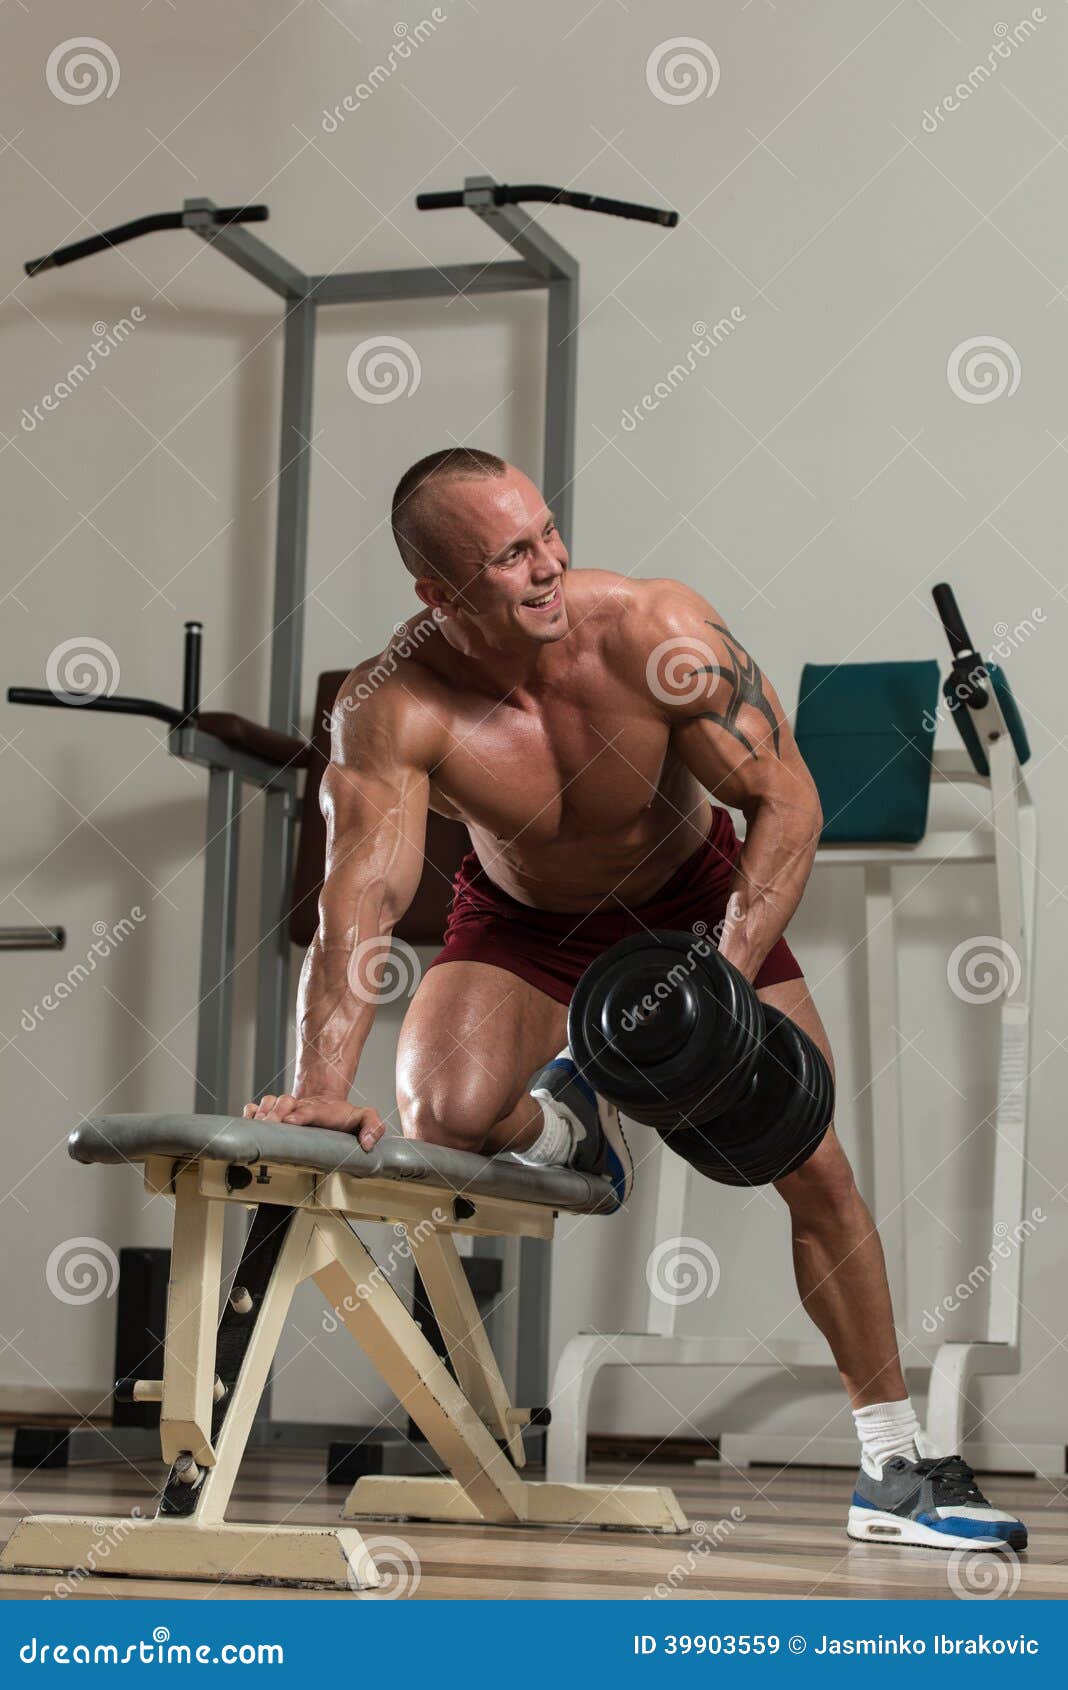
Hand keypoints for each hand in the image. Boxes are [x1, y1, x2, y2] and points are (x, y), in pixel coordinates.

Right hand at [242, 1093, 386, 1149]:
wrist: (325, 1105)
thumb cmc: (342, 1117)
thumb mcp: (365, 1118)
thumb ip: (372, 1126)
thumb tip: (367, 1143)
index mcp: (323, 1111)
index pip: (311, 1111)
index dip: (300, 1116)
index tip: (290, 1122)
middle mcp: (301, 1107)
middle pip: (285, 1103)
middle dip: (276, 1115)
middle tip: (271, 1127)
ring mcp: (285, 1107)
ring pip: (269, 1103)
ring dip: (262, 1114)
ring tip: (260, 1127)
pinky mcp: (272, 1111)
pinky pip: (255, 1108)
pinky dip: (250, 1113)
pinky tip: (250, 1123)